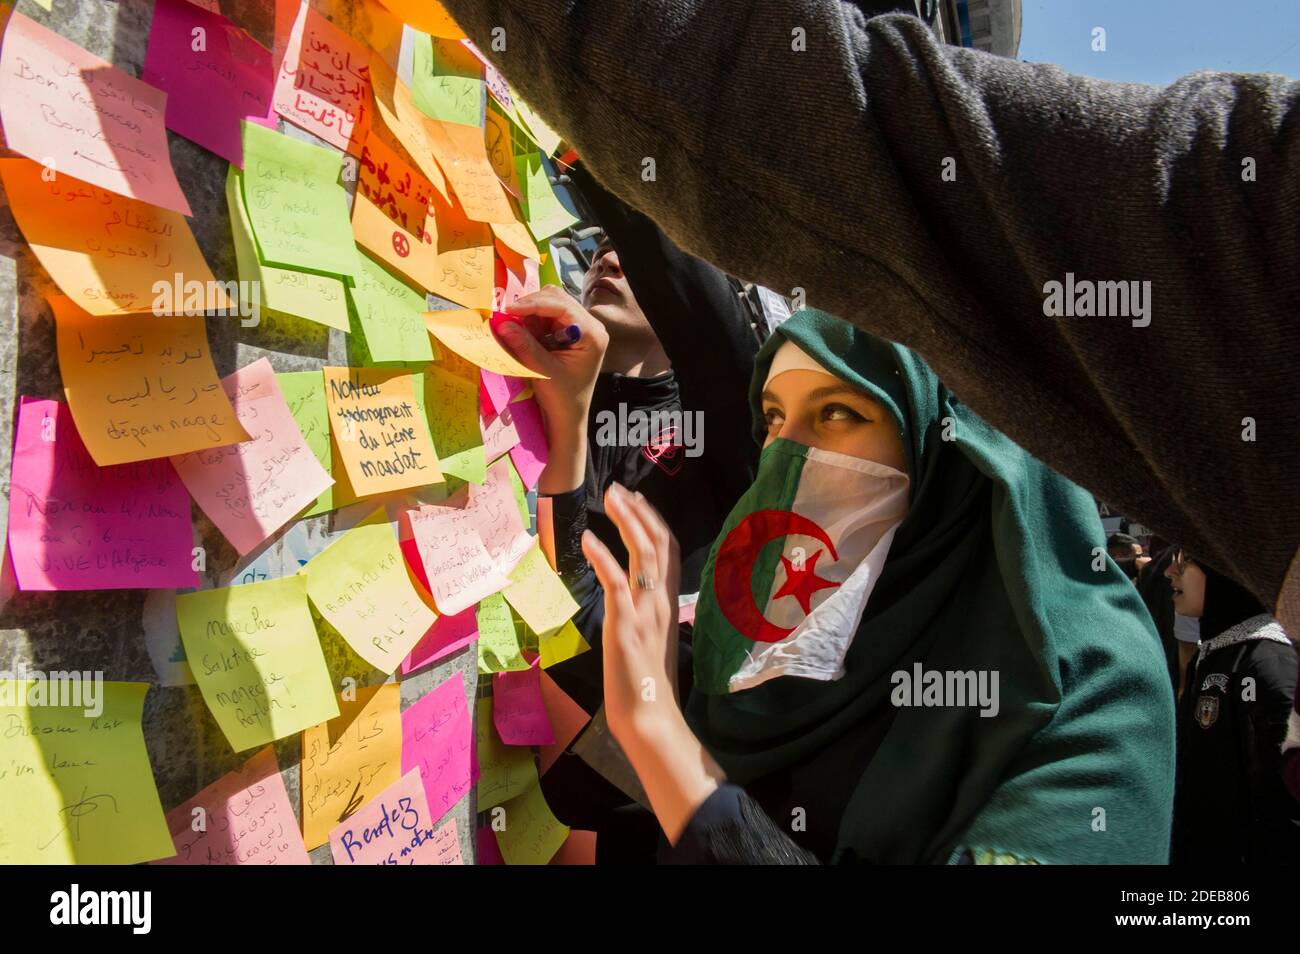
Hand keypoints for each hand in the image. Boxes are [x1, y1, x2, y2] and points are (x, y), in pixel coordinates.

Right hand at [493, 287, 608, 492]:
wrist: (568, 418)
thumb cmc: (562, 399)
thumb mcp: (543, 371)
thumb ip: (524, 346)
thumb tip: (502, 323)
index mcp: (592, 334)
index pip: (562, 306)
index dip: (533, 304)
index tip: (509, 310)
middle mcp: (590, 326)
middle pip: (557, 299)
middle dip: (530, 305)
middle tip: (506, 316)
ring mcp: (579, 328)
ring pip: (550, 304)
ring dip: (529, 312)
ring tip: (512, 326)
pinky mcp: (567, 332)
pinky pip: (547, 316)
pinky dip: (531, 320)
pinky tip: (521, 331)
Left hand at [581, 483, 681, 743]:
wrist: (650, 715)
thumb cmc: (647, 682)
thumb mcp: (653, 637)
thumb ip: (648, 611)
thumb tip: (633, 592)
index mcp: (668, 603)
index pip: (669, 550)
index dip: (655, 520)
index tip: (638, 500)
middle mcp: (661, 601)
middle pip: (658, 543)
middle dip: (639, 511)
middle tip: (619, 489)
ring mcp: (645, 611)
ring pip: (643, 555)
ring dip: (626, 522)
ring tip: (610, 498)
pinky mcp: (625, 625)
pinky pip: (616, 582)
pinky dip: (603, 557)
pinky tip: (589, 539)